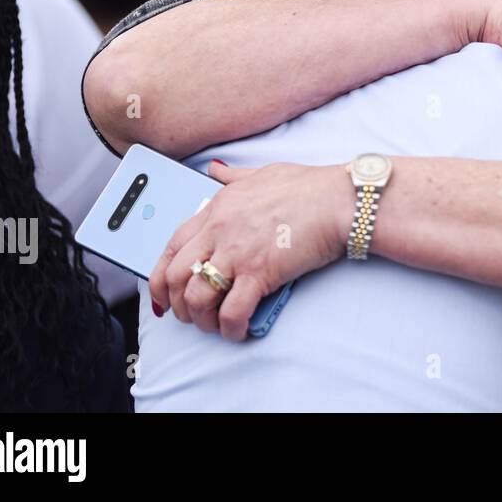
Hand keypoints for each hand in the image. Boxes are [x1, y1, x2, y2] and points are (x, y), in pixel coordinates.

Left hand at [148, 161, 352, 340]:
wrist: (340, 200)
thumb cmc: (310, 187)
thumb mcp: (263, 173)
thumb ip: (234, 176)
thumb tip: (215, 169)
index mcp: (218, 207)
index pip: (172, 246)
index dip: (161, 275)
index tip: (164, 292)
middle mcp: (220, 230)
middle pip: (176, 275)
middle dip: (177, 303)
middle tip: (189, 315)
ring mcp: (238, 252)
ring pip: (197, 297)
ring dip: (201, 319)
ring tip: (215, 325)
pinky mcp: (260, 273)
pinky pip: (231, 311)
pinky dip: (230, 328)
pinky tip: (238, 331)